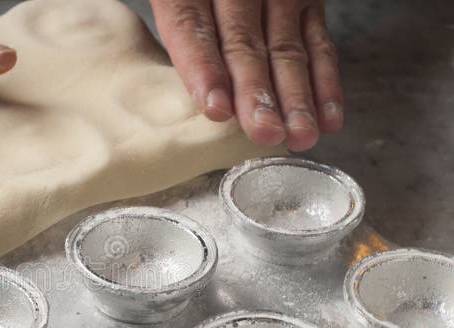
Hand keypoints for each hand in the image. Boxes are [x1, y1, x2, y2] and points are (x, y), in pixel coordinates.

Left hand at [151, 0, 341, 150]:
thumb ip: (178, 33)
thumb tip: (192, 95)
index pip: (190, 26)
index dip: (204, 68)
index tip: (216, 109)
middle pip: (243, 42)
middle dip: (256, 92)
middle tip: (265, 132)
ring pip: (286, 48)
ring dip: (296, 97)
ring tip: (301, 135)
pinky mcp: (308, 0)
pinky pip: (317, 43)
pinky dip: (325, 82)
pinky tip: (327, 117)